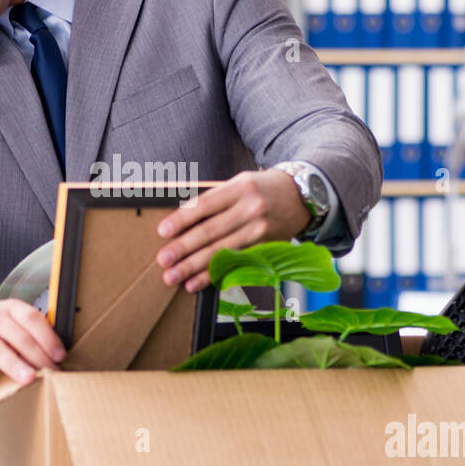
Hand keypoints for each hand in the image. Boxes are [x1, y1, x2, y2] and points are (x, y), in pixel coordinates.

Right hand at [0, 294, 65, 402]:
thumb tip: (56, 354)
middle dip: (38, 356)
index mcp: (10, 308)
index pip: (31, 319)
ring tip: (28, 379)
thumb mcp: (12, 316)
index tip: (60, 355)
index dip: (48, 337)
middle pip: (19, 337)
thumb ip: (30, 329)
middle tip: (52, 373)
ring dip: (14, 365)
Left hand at [154, 169, 309, 292]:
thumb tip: (181, 219)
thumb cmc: (262, 188)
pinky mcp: (267, 248)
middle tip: (163, 260)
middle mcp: (251, 209)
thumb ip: (214, 200)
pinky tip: (198, 282)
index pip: (205, 205)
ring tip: (174, 276)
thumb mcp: (239, 183)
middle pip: (211, 232)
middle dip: (183, 248)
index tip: (163, 231)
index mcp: (240, 188)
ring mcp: (260, 231)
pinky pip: (236, 264)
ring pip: (222, 252)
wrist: (301, 196)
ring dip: (194, 267)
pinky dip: (215, 275)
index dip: (182, 219)